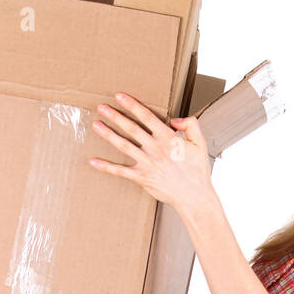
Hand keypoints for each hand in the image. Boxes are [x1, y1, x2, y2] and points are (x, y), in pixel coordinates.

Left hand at [88, 92, 213, 212]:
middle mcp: (155, 149)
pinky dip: (106, 166)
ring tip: (96, 125)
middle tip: (101, 107)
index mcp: (168, 138)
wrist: (194, 196)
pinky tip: (93, 161)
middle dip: (115, 116)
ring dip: (108, 134)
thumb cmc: (197, 171)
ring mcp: (147, 163)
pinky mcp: (142, 178)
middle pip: (131, 128)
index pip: (147, 117)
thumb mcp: (200, 143)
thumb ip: (191, 125)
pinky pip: (120, 171)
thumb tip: (174, 119)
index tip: (119, 96)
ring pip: (123, 146)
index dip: (132, 105)